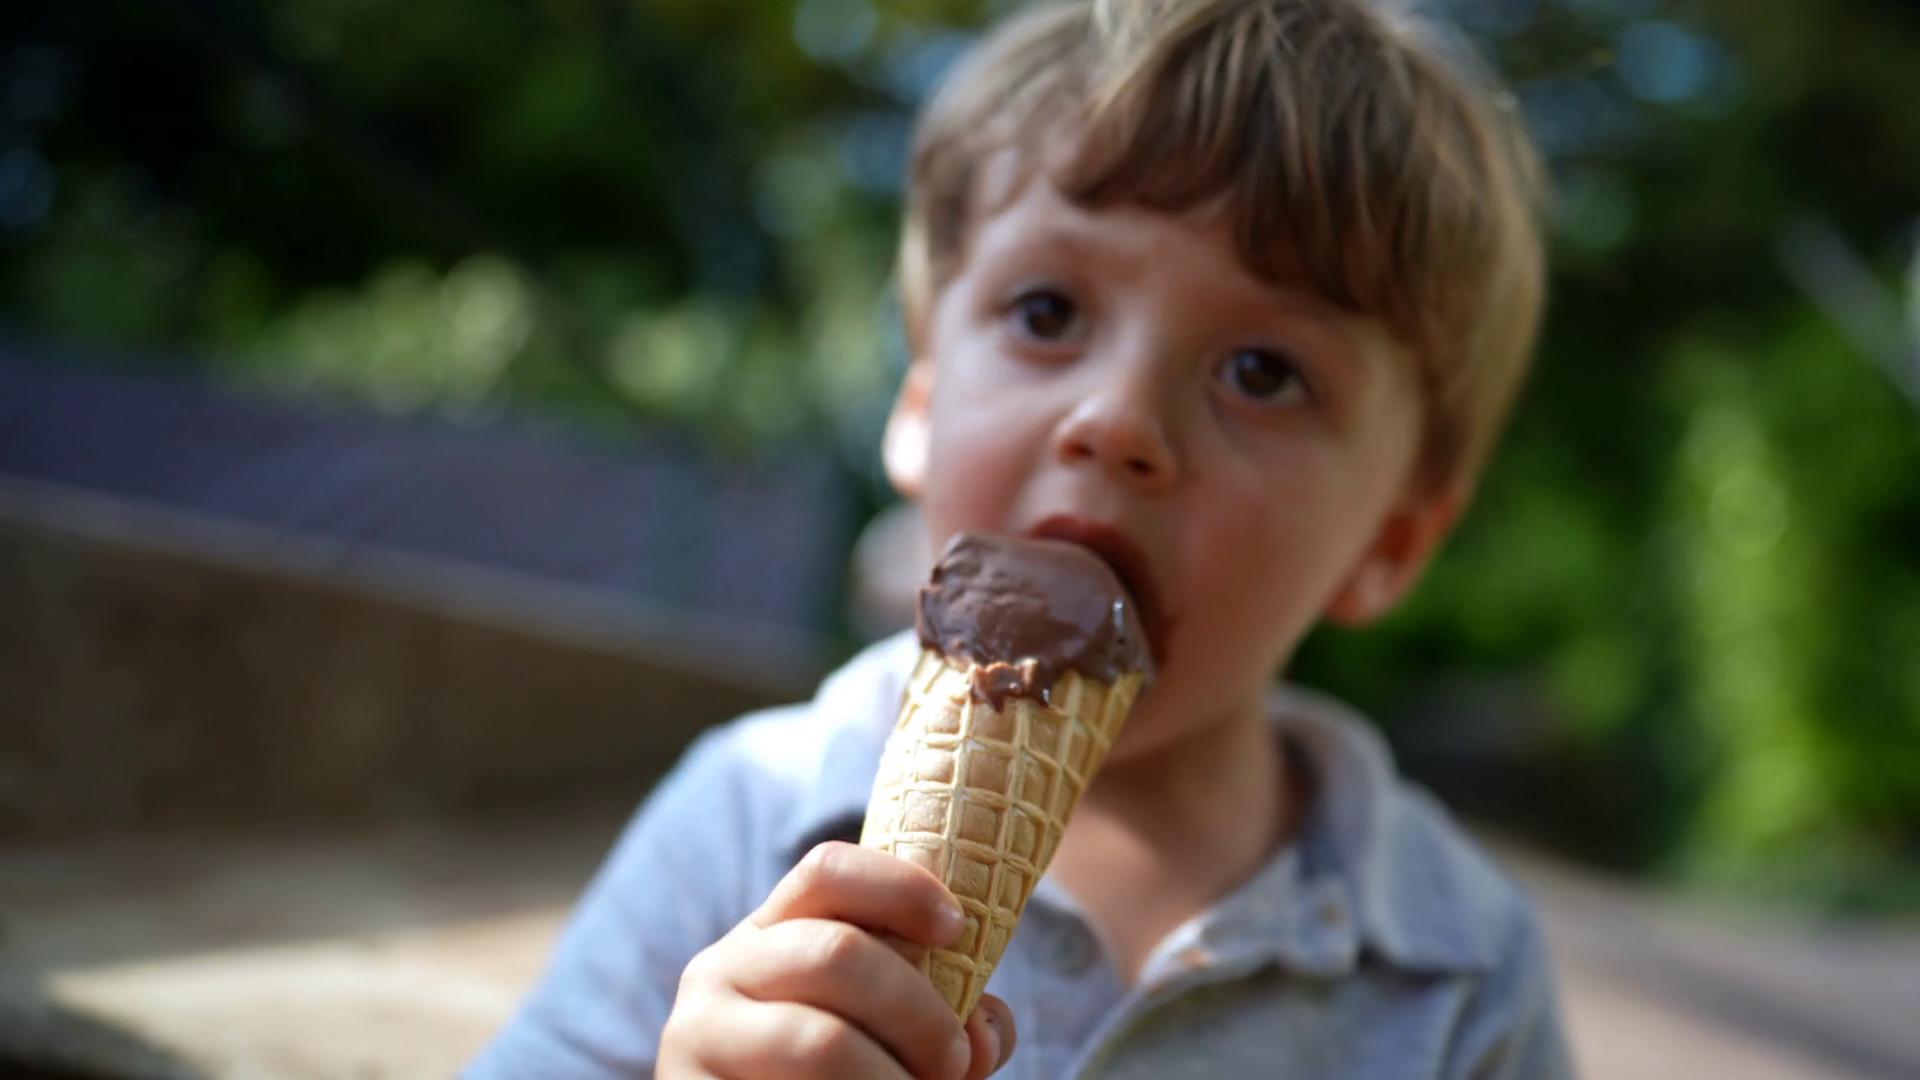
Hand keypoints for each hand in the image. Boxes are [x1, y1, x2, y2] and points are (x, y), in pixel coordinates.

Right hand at [657, 841, 1017, 1079]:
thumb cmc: (833, 1078)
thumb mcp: (879, 1032)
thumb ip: (942, 1020)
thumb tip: (983, 1038)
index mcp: (773, 931)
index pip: (827, 870)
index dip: (900, 887)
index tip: (957, 928)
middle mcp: (723, 968)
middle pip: (835, 952)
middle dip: (918, 1012)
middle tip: (954, 1062)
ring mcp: (698, 1035)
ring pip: (820, 1041)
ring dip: (891, 1078)